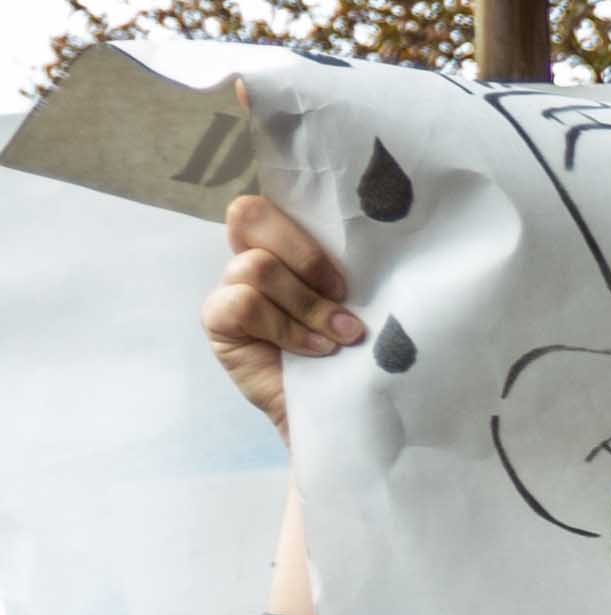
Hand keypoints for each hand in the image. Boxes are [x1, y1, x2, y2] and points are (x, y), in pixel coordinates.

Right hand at [202, 195, 356, 432]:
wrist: (346, 415)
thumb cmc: (360, 355)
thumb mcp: (365, 305)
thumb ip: (358, 272)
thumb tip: (388, 241)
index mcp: (286, 244)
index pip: (274, 200)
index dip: (304, 219)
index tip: (351, 263)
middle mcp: (252, 257)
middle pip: (249, 214)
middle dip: (305, 255)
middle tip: (343, 293)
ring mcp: (231, 288)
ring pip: (257, 266)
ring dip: (307, 304)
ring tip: (342, 335)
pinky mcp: (219, 321)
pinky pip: (244, 303)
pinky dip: (287, 328)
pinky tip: (315, 350)